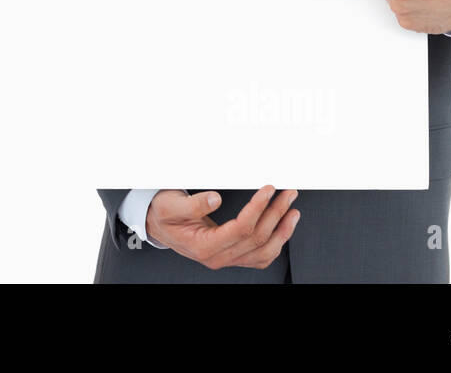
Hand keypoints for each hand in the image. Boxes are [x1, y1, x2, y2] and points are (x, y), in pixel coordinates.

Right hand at [145, 185, 298, 268]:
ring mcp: (226, 259)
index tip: (267, 190)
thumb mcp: (171, 205)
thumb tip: (215, 199)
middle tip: (287, 194)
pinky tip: (282, 229)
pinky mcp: (232, 256)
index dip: (257, 208)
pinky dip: (275, 244)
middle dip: (276, 213)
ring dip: (282, 231)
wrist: (158, 225)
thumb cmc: (164, 215)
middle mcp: (218, 257)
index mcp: (204, 246)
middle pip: (257, 238)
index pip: (240, 229)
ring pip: (264, 252)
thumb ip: (193, 204)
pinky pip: (260, 257)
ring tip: (292, 211)